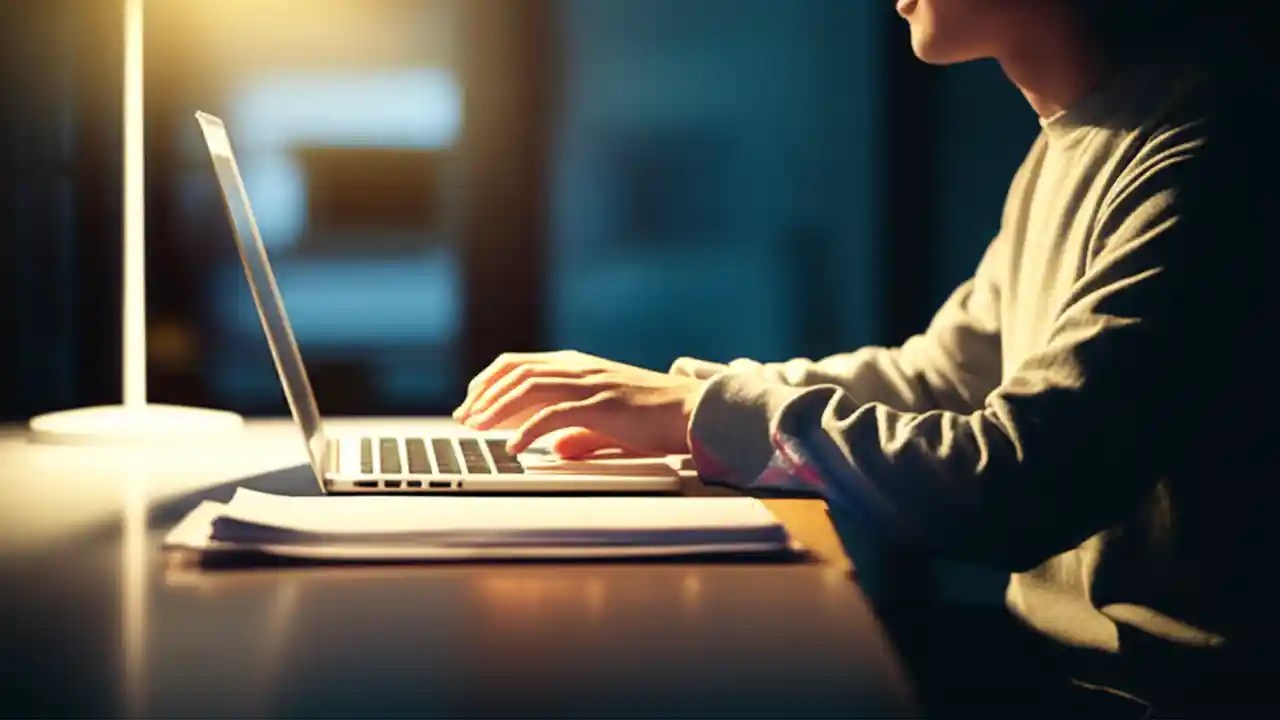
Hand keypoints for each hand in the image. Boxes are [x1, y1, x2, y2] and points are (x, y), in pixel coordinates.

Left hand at [453, 350, 706, 456]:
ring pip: (529, 387)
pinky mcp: (602, 405)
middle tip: (463, 419)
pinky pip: (555, 414)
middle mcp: (580, 368)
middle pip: (516, 371)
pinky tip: (514, 447)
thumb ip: (580, 433)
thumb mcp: (608, 423)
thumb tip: (557, 450)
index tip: (470, 405)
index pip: (519, 363)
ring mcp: (591, 384)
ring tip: (476, 430)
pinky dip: (528, 430)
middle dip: (482, 394)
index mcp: (577, 365)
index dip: (488, 382)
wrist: (691, 413)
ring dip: (496, 409)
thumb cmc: (652, 419)